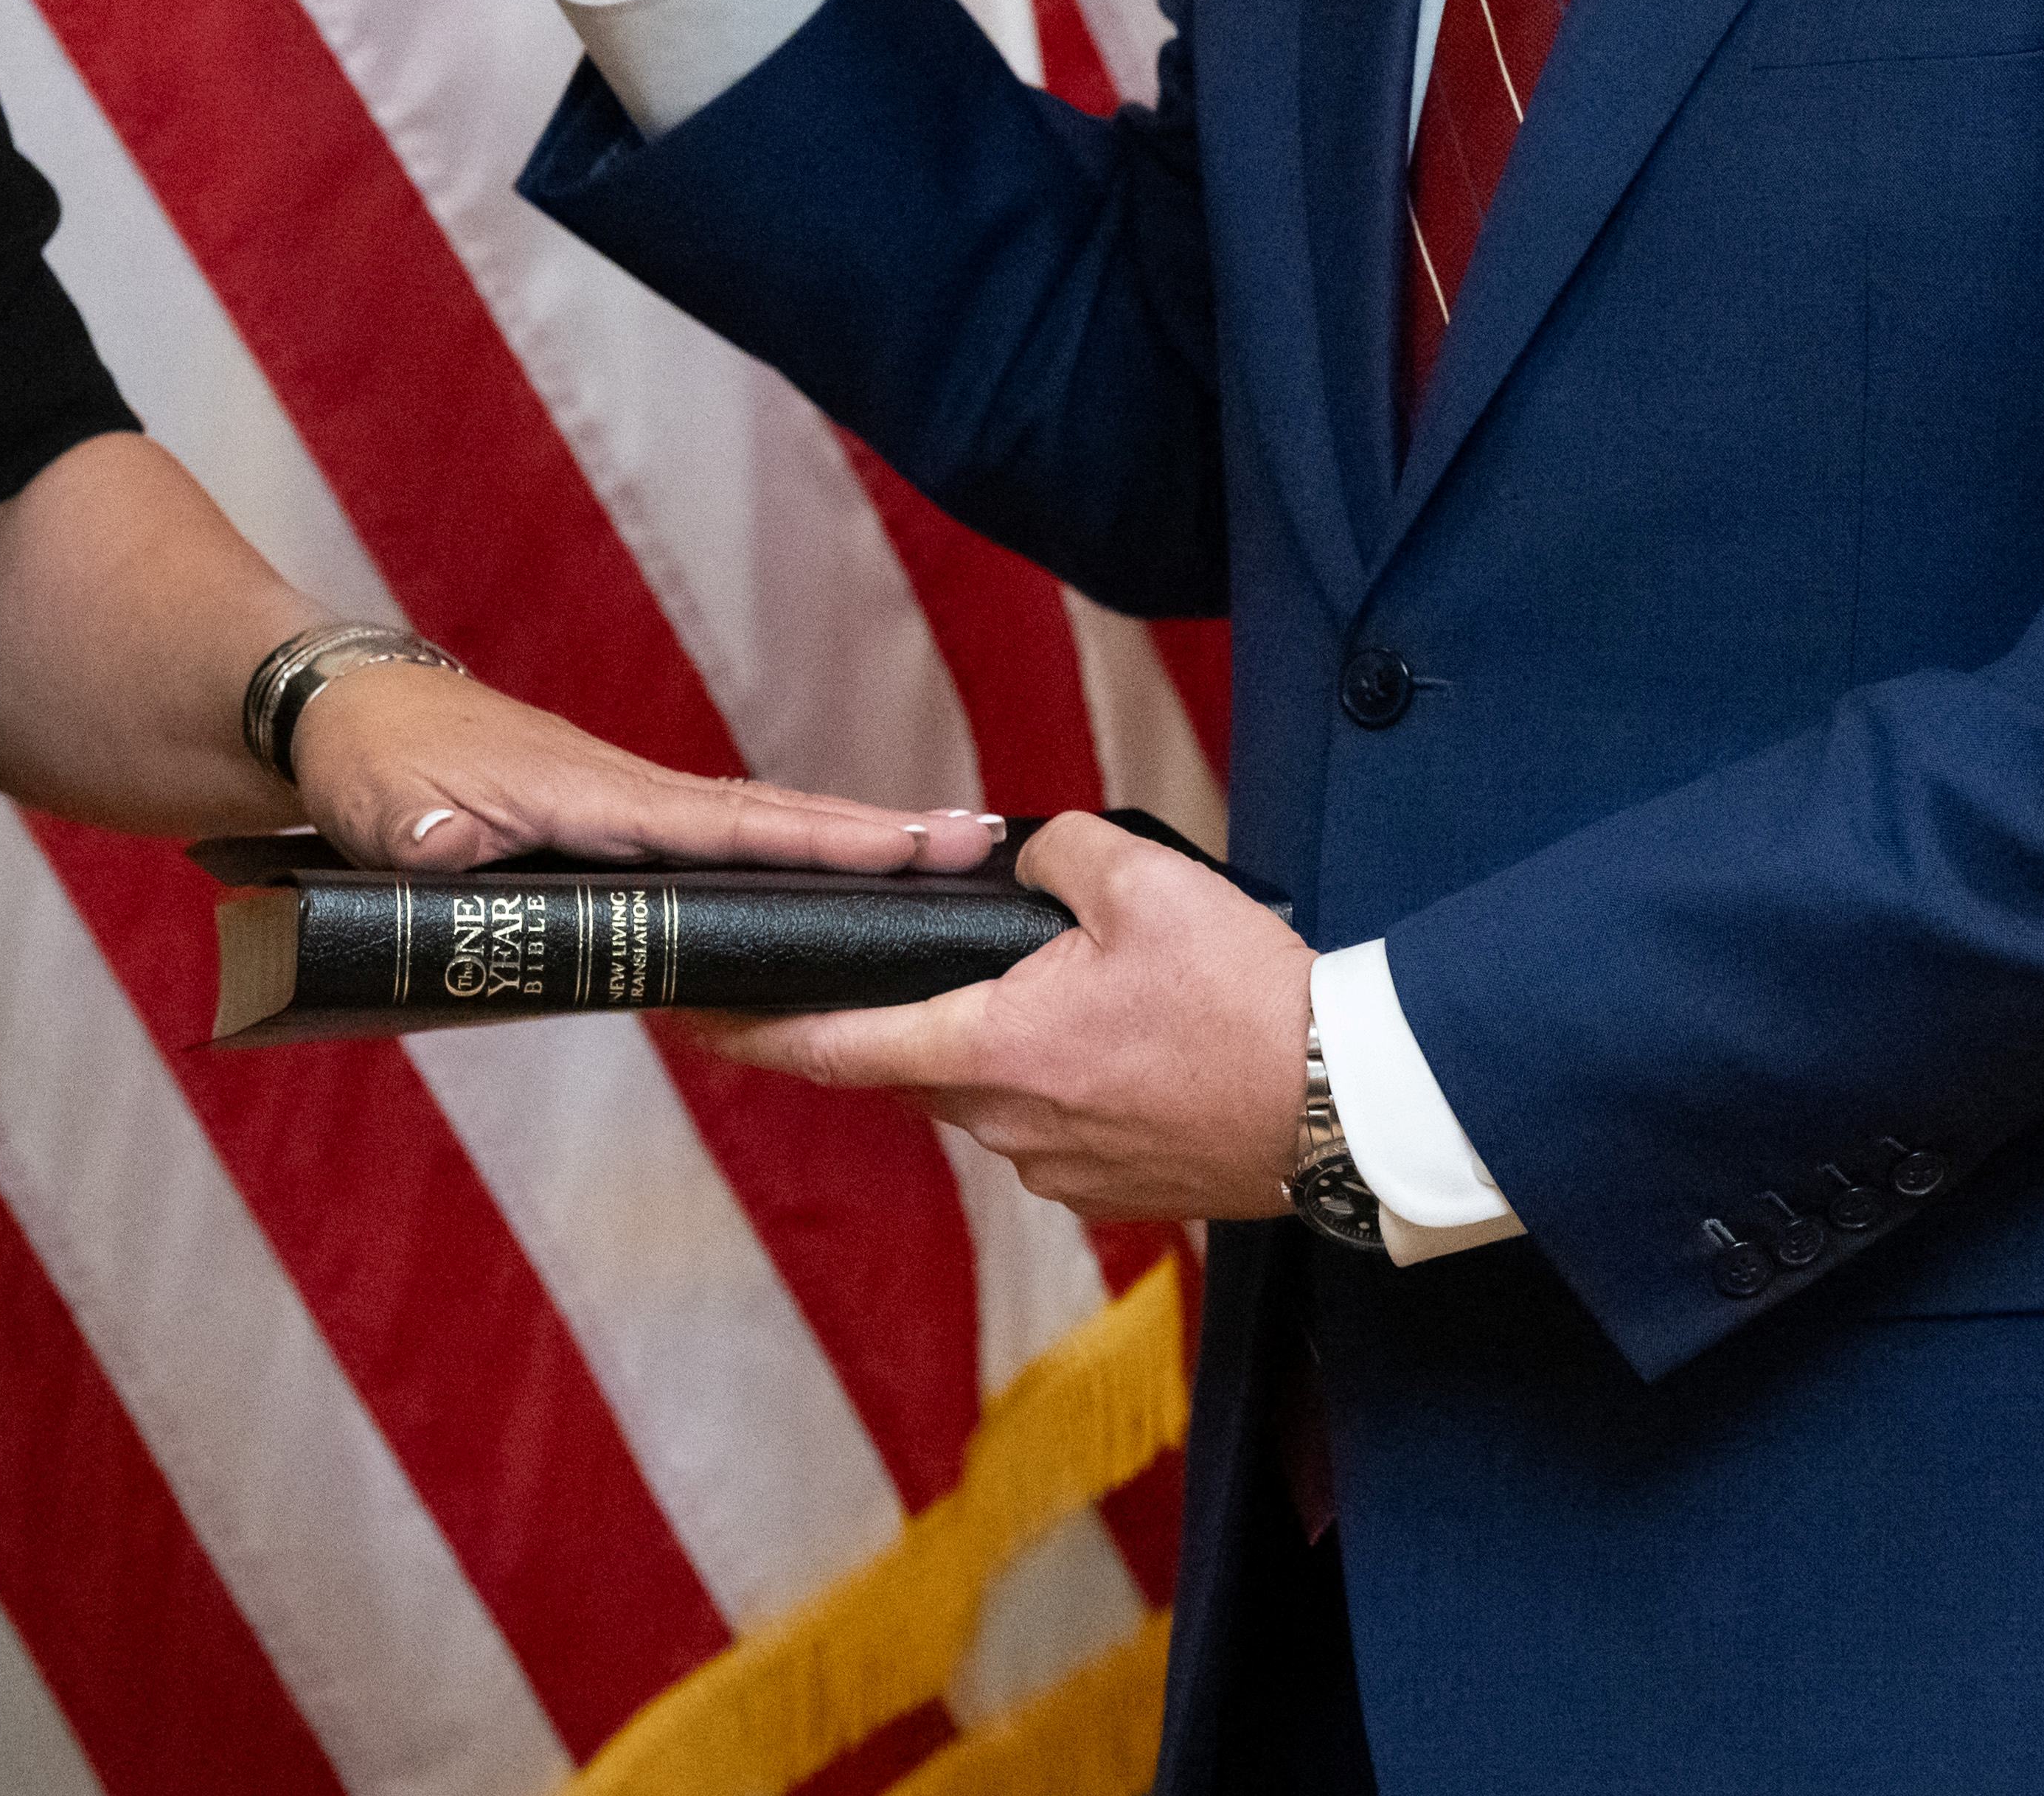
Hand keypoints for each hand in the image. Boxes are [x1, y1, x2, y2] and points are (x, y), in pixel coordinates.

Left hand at [282, 658, 1002, 876]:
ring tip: (931, 865)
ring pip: (741, 832)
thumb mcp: (387, 811)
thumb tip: (456, 859)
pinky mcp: (596, 825)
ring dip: (830, 849)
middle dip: (868, 838)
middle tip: (972, 846)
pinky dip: (766, 855)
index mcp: (595, 795)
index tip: (921, 844)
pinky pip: (699, 846)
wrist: (330, 710)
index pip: (731, 825)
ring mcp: (614, 808)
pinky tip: (807, 886)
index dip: (825, 842)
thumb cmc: (366, 758)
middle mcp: (623, 796)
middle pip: (767, 821)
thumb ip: (429, 848)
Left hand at [699, 811, 1315, 1221]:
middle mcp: (1005, 1126)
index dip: (753, 1030)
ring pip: (989, 1095)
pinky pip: (1054, 1125)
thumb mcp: (1142, 882)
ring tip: (1065, 996)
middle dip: (903, 1018)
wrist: (1350, 1106)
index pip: (834, 1045)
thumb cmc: (1246, 1000)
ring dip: (1000, 1048)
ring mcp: (1059, 1169)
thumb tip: (1025, 859)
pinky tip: (1121, 1045)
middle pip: (913, 1066)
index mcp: (988, 1050)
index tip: (694, 1017)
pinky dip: (1064, 1083)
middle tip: (902, 969)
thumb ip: (1054, 855)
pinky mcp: (1114, 1188)